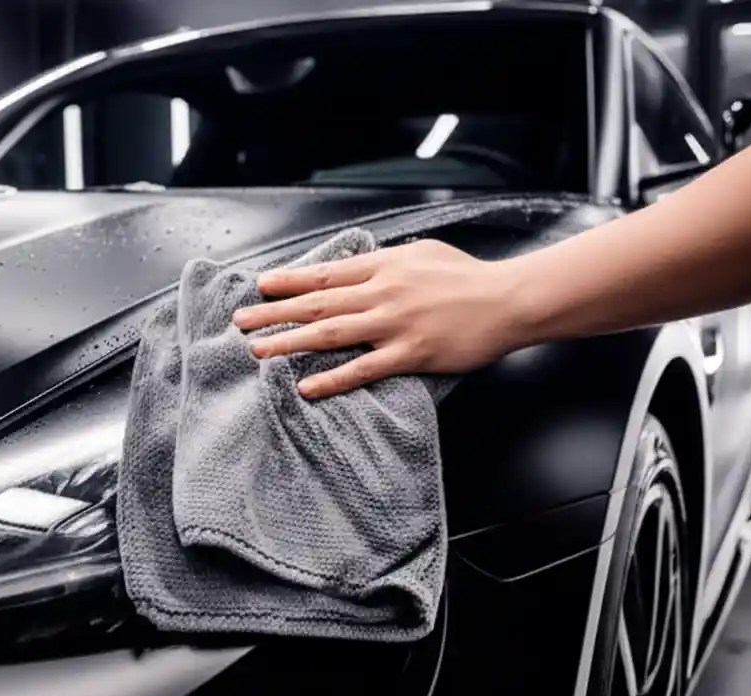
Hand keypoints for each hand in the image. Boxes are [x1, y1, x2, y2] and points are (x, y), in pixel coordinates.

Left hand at [232, 239, 530, 397]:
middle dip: (274, 313)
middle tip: (241, 322)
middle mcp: (382, 293)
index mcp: (384, 266)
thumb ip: (387, 262)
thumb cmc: (468, 277)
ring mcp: (394, 325)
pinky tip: (306, 386)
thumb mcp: (423, 254)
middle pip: (317, 304)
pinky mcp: (410, 353)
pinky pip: (363, 369)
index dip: (289, 281)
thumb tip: (360, 268)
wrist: (509, 300)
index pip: (325, 274)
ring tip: (258, 351)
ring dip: (290, 342)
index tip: (260, 286)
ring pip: (330, 334)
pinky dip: (332, 378)